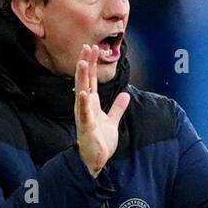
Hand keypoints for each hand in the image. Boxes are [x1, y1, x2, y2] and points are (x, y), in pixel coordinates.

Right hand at [75, 44, 130, 177]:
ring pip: (82, 93)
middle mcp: (85, 108)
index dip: (92, 64)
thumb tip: (126, 95)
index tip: (92, 48)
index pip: (92, 80)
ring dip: (82, 78)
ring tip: (82, 63)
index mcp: (91, 104)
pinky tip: (84, 92)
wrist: (95, 161)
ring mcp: (85, 117)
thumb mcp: (112, 121)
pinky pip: (86, 114)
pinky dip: (84, 103)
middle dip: (85, 64)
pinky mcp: (87, 128)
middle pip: (85, 81)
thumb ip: (117, 107)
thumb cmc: (100, 142)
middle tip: (86, 47)